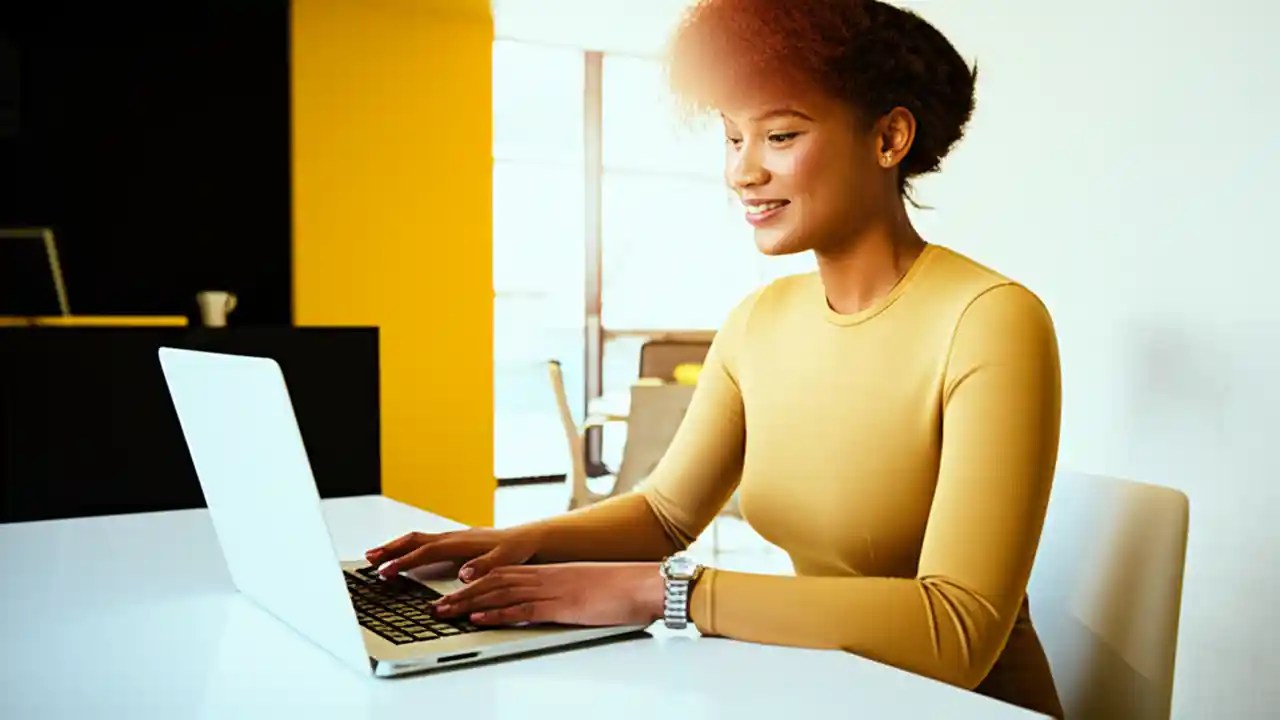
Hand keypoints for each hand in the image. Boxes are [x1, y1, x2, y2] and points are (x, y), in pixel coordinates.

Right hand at [365, 527, 541, 580]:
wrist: (528, 538)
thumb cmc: (517, 550)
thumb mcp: (504, 560)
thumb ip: (484, 567)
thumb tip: (464, 574)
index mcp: (461, 542)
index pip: (426, 552)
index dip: (404, 561)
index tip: (385, 572)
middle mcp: (453, 537)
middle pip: (414, 540)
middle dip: (390, 549)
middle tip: (367, 559)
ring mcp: (453, 537)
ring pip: (417, 539)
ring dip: (396, 546)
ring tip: (375, 556)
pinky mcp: (455, 541)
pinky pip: (425, 542)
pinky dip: (408, 547)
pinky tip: (402, 555)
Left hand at [432, 563, 664, 627]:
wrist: (646, 584)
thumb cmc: (623, 589)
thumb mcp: (586, 590)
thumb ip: (564, 595)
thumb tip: (552, 605)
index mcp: (551, 572)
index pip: (505, 575)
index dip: (475, 583)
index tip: (454, 592)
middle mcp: (546, 577)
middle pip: (494, 582)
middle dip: (462, 595)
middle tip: (437, 606)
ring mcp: (553, 590)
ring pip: (500, 593)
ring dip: (469, 604)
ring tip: (444, 613)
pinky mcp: (562, 606)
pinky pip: (523, 609)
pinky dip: (496, 613)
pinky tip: (479, 618)